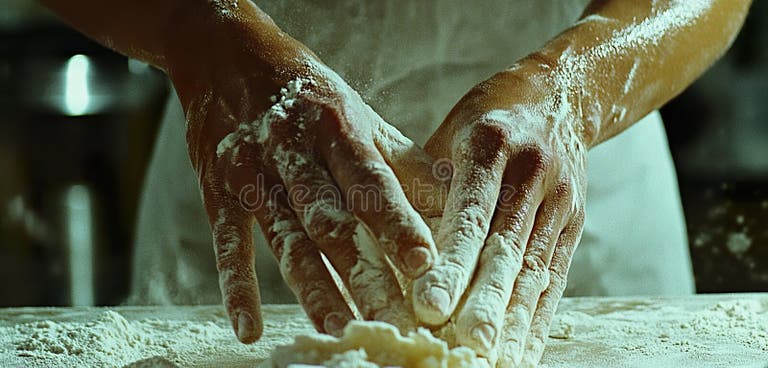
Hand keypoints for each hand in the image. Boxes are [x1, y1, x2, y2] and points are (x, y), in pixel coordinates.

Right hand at [166, 7, 436, 342]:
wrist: (228, 56)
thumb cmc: (308, 94)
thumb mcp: (358, 115)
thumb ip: (403, 160)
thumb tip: (454, 196)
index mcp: (338, 128)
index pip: (372, 184)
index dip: (397, 225)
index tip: (425, 266)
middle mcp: (294, 151)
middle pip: (331, 222)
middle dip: (364, 275)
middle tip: (393, 322)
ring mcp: (251, 172)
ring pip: (286, 238)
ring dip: (312, 289)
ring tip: (339, 331)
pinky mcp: (217, 192)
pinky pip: (227, 242)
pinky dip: (237, 286)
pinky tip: (249, 328)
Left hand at [412, 59, 587, 365]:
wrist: (560, 96)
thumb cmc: (487, 118)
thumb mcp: (451, 133)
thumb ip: (426, 184)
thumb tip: (390, 242)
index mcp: (492, 143)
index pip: (470, 212)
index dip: (452, 262)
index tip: (428, 304)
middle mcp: (533, 171)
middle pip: (507, 248)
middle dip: (484, 302)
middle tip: (464, 345)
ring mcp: (562, 199)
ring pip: (534, 269)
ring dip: (512, 321)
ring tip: (490, 359)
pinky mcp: (576, 223)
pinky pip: (555, 277)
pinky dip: (536, 318)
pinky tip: (520, 350)